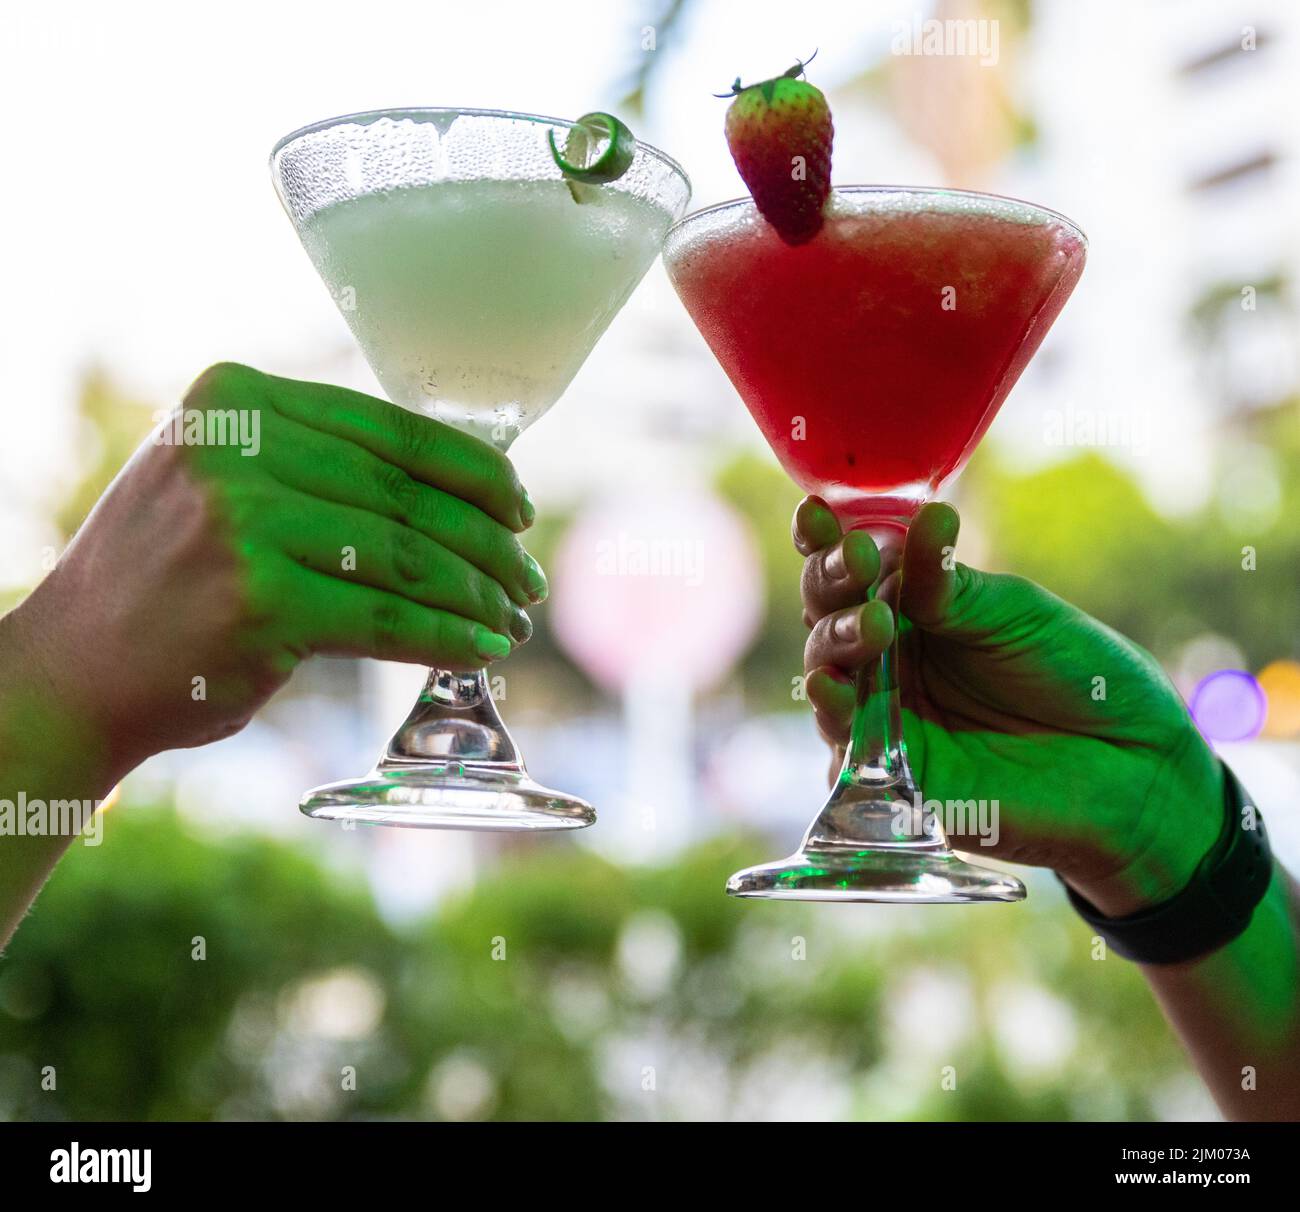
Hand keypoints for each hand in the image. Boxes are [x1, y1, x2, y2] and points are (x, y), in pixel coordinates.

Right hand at [8, 363, 545, 778]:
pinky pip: (387, 616)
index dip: (472, 471)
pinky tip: (481, 647)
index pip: (390, 428)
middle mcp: (237, 447)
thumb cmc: (168, 579)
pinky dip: (447, 635)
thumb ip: (314, 464)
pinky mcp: (260, 600)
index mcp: (235, 397)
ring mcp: (244, 522)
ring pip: (407, 555)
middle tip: (527, 577)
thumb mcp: (220, 482)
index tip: (518, 506)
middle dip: (488, 542)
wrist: (75, 668)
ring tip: (513, 618)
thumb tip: (457, 488)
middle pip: (408, 494)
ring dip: (478, 593)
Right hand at [795, 496, 1223, 915]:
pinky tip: (830, 683)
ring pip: (827, 672)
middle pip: (828, 614)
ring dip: (835, 640)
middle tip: (860, 562)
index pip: (854, 570)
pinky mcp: (889, 775)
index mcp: (913, 610)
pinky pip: (844, 742)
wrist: (1133, 764)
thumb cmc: (1080, 677)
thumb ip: (951, 584)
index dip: (825, 542)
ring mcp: (884, 717)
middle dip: (832, 582)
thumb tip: (924, 518)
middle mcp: (888, 660)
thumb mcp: (1014, 613)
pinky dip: (832, 710)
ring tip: (872, 623)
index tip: (815, 513)